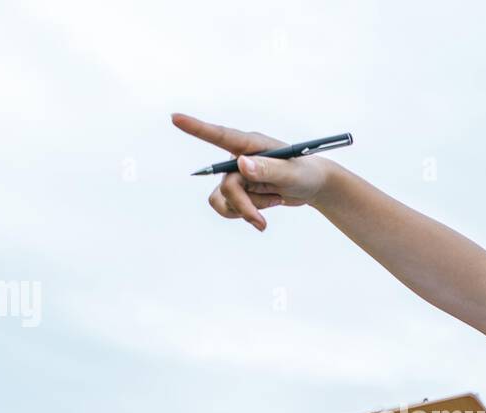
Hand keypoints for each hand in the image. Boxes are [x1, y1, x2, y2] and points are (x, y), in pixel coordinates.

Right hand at [171, 113, 331, 231]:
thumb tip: (241, 164)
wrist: (310, 186)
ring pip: (224, 200)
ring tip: (273, 203)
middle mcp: (239, 157)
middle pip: (227, 186)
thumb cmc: (305, 172)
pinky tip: (264, 210)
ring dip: (248, 210)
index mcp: (251, 144)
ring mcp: (236, 175)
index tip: (175, 118)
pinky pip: (228, 209)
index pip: (220, 135)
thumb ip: (268, 168)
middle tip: (262, 222)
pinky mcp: (237, 190)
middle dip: (244, 206)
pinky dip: (246, 215)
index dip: (196, 128)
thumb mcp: (292, 172)